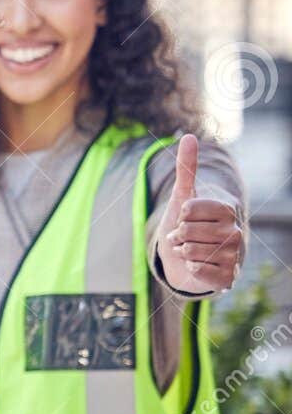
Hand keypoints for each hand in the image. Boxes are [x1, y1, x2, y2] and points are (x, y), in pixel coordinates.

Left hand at [156, 133, 242, 294]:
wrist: (186, 257)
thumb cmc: (185, 224)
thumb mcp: (183, 196)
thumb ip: (187, 168)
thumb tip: (188, 136)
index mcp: (226, 210)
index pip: (189, 209)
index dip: (179, 215)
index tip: (185, 217)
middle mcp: (236, 231)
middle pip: (188, 231)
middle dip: (177, 235)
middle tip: (184, 237)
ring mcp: (234, 256)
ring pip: (191, 252)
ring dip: (182, 252)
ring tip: (189, 251)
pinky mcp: (229, 277)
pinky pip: (198, 271)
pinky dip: (191, 269)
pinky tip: (198, 265)